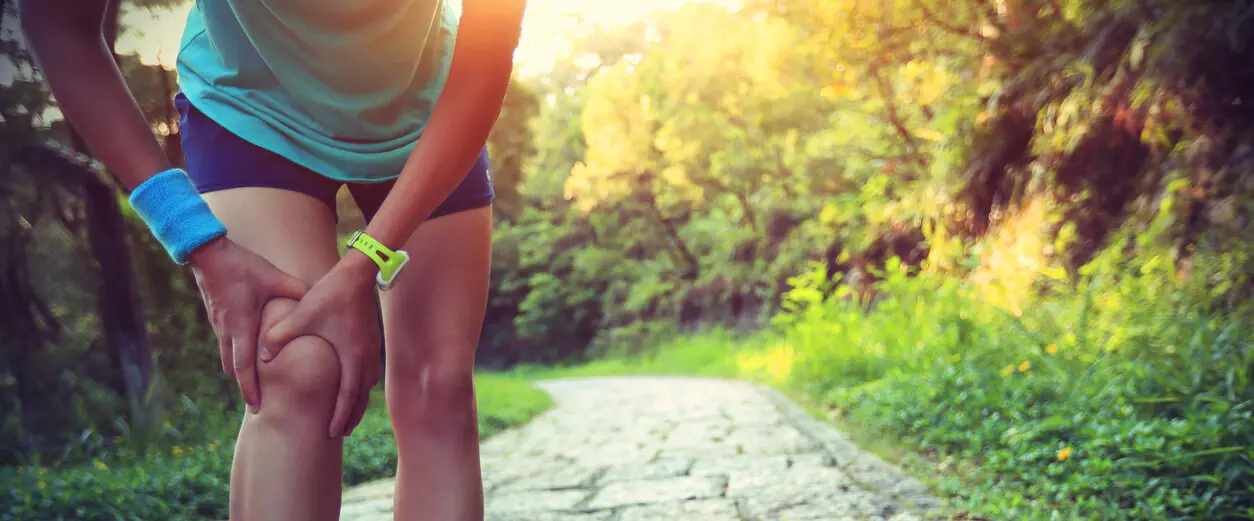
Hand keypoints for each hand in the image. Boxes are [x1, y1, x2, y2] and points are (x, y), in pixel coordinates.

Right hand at [189, 237, 309, 412]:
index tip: (256, 407)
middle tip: (257, 404)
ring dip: (239, 371)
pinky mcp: (216, 318)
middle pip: (233, 369)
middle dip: (244, 387)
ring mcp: (219, 325)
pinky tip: (247, 355)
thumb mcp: (274, 278)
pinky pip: (226, 343)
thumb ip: (297, 291)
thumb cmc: (242, 266)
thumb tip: (320, 300)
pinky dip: (235, 354)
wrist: (207, 253)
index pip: (244, 367)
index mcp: (241, 326)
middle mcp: (227, 331)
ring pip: (228, 356)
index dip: (249, 389)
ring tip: (253, 384)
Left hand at [261, 252, 381, 437]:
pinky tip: (354, 386)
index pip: (347, 395)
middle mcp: (366, 356)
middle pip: (362, 396)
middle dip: (352, 416)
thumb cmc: (330, 294)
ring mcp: (372, 348)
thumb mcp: (300, 315)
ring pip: (368, 385)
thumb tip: (261, 356)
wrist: (358, 273)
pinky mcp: (372, 340)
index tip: (333, 432)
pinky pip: (369, 372)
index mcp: (351, 355)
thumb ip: (278, 336)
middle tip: (341, 433)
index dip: (340, 416)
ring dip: (358, 401)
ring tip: (348, 414)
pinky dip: (362, 385)